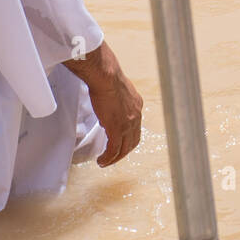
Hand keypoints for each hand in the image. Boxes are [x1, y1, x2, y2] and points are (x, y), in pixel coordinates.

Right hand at [64, 41, 143, 166]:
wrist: (106, 77)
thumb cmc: (107, 77)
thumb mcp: (118, 89)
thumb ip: (117, 99)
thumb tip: (109, 101)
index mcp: (137, 105)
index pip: (136, 127)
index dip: (128, 138)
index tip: (119, 143)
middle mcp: (136, 116)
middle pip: (133, 141)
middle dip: (123, 152)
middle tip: (112, 157)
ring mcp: (128, 124)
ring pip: (124, 148)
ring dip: (115, 158)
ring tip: (105, 162)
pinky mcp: (117, 129)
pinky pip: (114, 149)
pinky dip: (108, 157)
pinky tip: (102, 160)